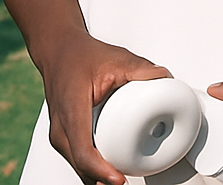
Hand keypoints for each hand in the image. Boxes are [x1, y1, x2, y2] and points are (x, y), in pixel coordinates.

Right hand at [37, 28, 169, 184]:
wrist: (58, 50)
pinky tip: (109, 170)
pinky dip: (93, 167)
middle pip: (80, 166)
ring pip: (77, 166)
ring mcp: (59, 134)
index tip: (119, 179)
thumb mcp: (114, 57)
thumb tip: (165, 77)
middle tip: (129, 181)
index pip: (83, 152)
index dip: (101, 171)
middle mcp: (61, 127)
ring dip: (98, 175)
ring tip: (123, 177)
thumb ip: (140, 68)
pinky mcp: (63, 137)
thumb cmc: (81, 54)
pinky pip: (77, 159)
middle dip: (103, 179)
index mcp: (72, 109)